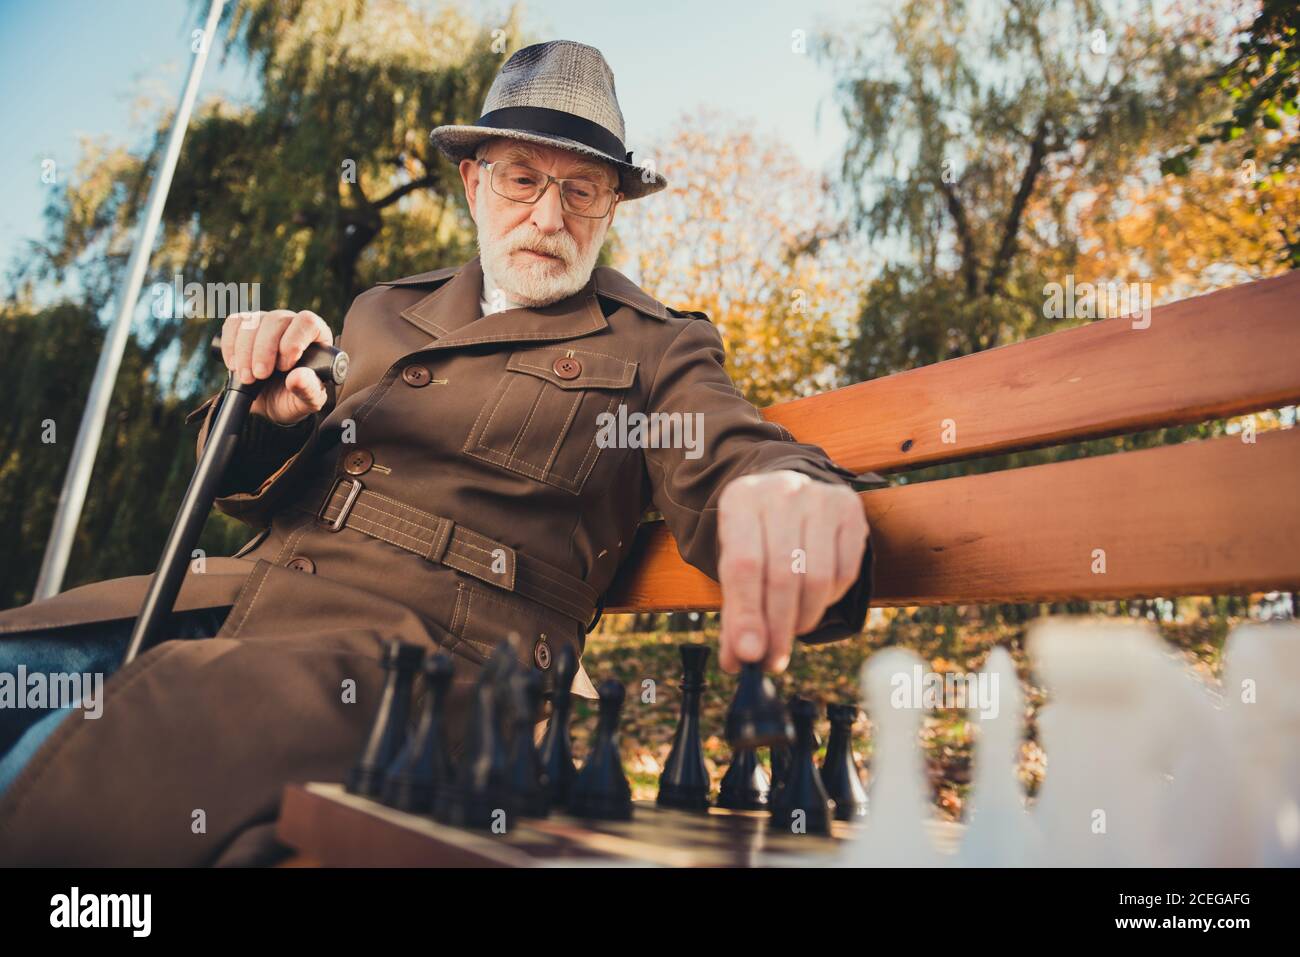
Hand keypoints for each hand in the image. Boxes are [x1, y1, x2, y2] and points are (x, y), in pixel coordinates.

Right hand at [221, 310, 333, 424]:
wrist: (272, 401)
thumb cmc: (295, 398)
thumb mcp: (306, 401)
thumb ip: (308, 390)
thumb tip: (297, 377)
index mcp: (316, 336)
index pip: (307, 322)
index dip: (293, 342)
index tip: (284, 367)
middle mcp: (292, 323)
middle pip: (276, 320)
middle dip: (264, 349)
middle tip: (260, 375)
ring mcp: (267, 322)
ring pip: (252, 321)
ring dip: (244, 351)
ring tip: (247, 378)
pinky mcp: (244, 326)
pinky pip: (233, 323)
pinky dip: (230, 345)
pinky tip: (234, 365)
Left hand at [716, 469, 869, 673]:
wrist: (787, 496)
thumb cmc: (756, 538)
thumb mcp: (734, 565)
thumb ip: (735, 613)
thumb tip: (736, 662)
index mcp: (740, 500)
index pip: (743, 565)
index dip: (748, 614)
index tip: (750, 655)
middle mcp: (781, 491)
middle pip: (782, 574)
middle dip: (778, 627)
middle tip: (773, 660)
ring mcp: (819, 497)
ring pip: (817, 577)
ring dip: (804, 617)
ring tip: (792, 629)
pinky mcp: (851, 509)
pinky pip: (845, 572)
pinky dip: (829, 599)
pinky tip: (814, 601)